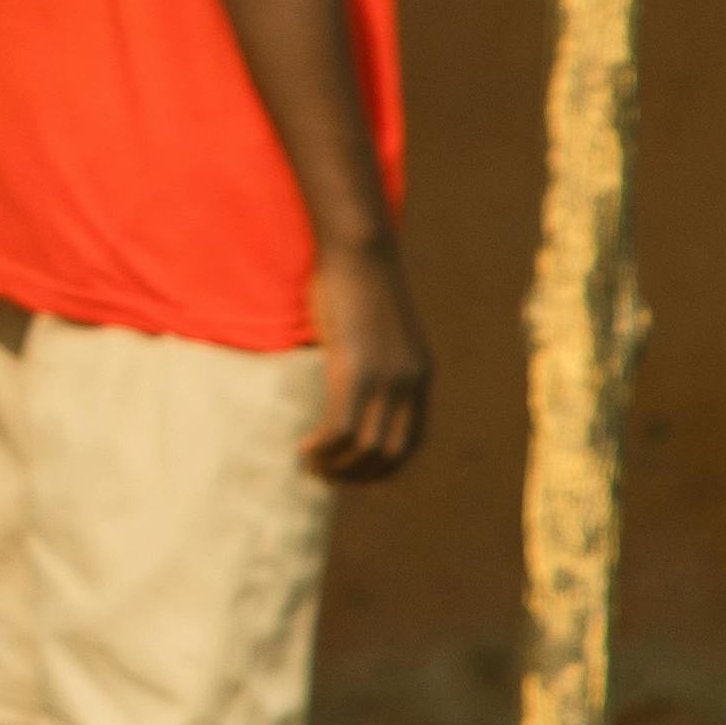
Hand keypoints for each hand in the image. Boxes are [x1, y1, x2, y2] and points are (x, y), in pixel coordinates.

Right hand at [307, 239, 430, 481]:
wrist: (360, 248)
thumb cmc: (359, 281)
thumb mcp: (378, 329)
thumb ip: (377, 359)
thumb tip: (352, 380)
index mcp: (422, 375)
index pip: (413, 443)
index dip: (382, 469)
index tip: (351, 473)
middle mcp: (412, 382)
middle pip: (391, 455)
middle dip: (357, 476)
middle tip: (324, 475)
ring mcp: (386, 378)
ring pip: (366, 449)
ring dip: (336, 467)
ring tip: (310, 463)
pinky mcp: (356, 370)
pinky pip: (341, 429)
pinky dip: (322, 449)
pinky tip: (303, 448)